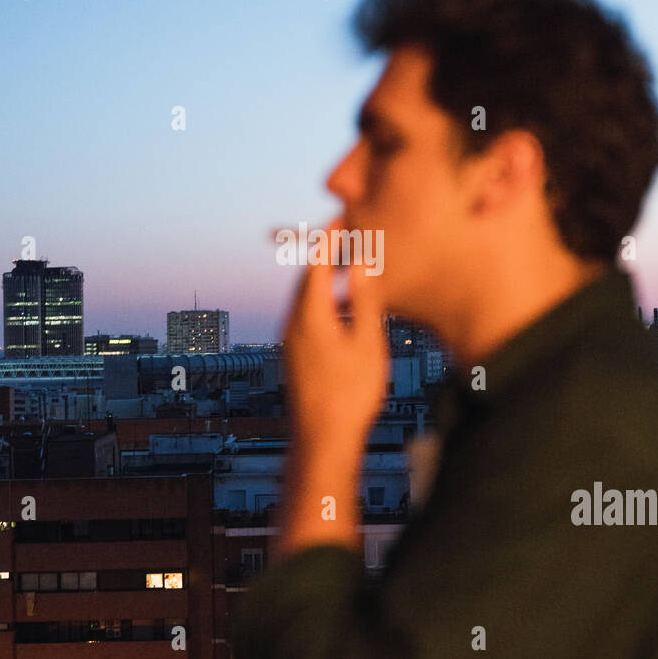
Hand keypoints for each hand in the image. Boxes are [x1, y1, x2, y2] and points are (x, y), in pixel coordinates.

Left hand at [281, 224, 387, 458]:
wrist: (323, 442)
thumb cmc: (349, 396)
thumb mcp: (367, 342)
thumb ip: (364, 299)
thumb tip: (361, 262)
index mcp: (309, 314)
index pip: (317, 261)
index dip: (331, 236)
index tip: (343, 216)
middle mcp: (293, 324)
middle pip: (307, 277)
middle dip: (326, 253)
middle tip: (347, 235)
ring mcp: (290, 342)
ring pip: (306, 298)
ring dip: (326, 279)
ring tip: (350, 269)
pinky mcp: (294, 357)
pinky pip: (306, 316)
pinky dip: (324, 302)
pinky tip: (344, 312)